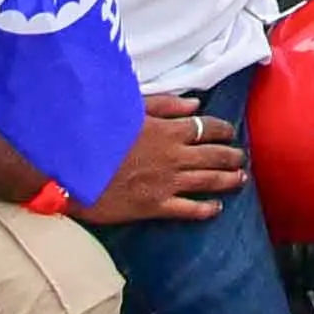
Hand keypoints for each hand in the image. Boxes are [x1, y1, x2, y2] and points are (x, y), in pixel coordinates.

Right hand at [87, 96, 250, 225]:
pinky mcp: (154, 206)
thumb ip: (166, 105)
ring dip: (228, 179)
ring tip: (240, 179)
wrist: (72, 170)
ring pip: (208, 181)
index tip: (230, 132)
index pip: (207, 128)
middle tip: (242, 157)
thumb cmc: (99, 134)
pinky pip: (188, 209)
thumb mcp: (131, 109)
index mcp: (169, 131)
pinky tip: (216, 208)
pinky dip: (206, 209)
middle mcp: (174, 157)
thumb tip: (195, 105)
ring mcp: (166, 183)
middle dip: (232, 156)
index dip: (223, 130)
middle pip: (214, 155)